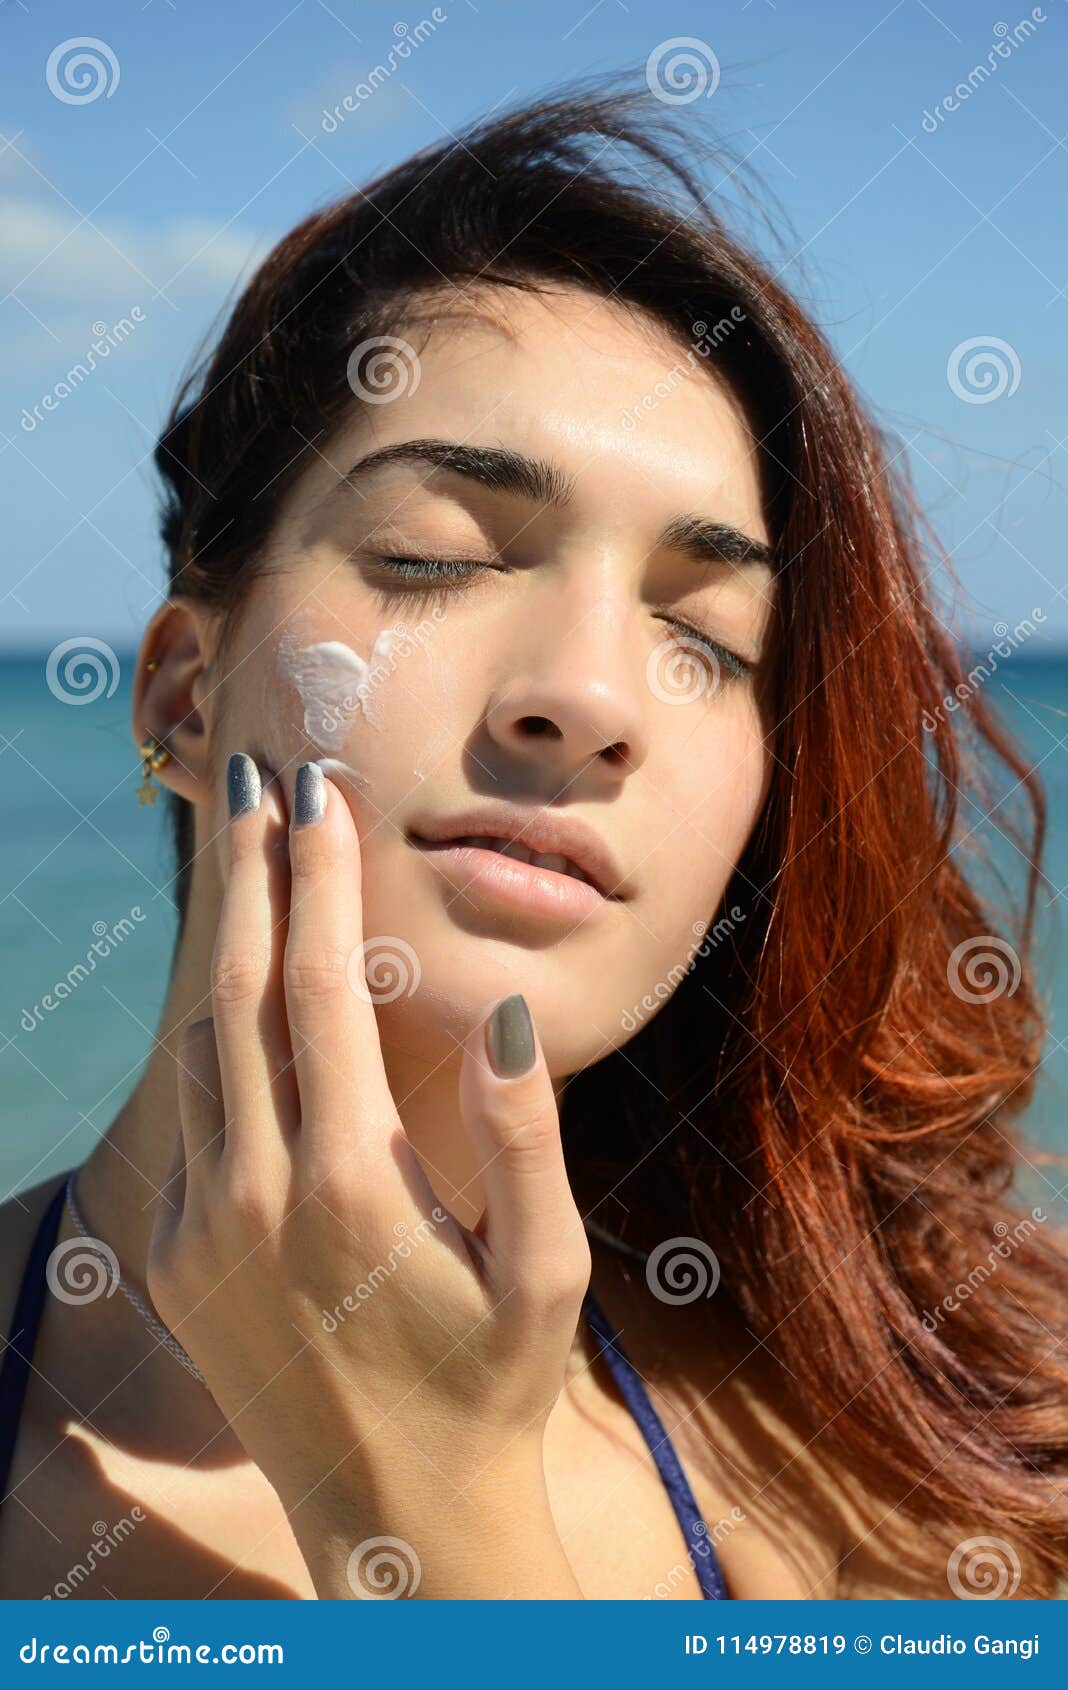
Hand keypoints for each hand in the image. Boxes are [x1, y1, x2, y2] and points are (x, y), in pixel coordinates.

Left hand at [146, 755, 591, 1596]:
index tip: (323, 795)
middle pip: (239, 993)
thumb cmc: (493, 1386)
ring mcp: (202, 1230)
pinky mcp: (176, 1260)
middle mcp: (255, 1198)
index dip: (321, 880)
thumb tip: (514, 1011)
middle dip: (249, 875)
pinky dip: (214, 1046)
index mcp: (352, 1187)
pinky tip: (246, 1009)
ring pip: (199, 1050)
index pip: (323, 989)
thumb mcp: (546, 1271)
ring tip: (252, 870)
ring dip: (226, 952)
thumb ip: (525, 1135)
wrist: (394, 1522)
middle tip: (256, 781)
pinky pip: (187, 1121)